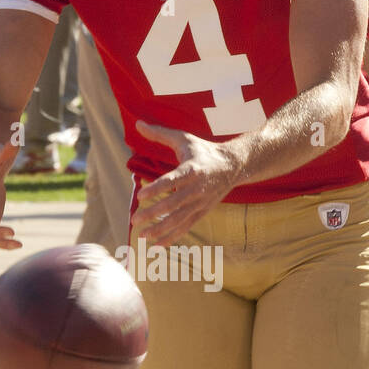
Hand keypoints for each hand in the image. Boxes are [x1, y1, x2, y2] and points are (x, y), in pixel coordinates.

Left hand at [131, 121, 238, 244]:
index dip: (157, 188)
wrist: (233, 166)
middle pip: (174, 204)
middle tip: (135, 219)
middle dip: (154, 213)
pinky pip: (186, 227)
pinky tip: (156, 245)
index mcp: (192, 169)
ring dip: (160, 229)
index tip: (141, 195)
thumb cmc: (203, 151)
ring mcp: (200, 202)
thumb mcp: (183, 139)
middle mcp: (197, 188)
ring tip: (141, 235)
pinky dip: (171, 237)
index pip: (172, 180)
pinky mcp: (202, 212)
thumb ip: (159, 134)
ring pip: (179, 219)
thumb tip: (137, 123)